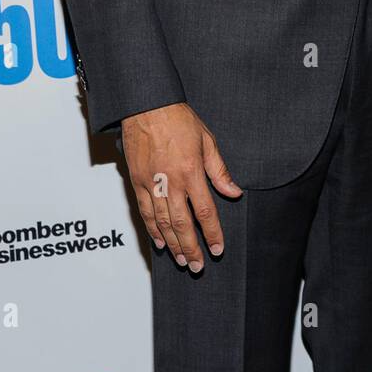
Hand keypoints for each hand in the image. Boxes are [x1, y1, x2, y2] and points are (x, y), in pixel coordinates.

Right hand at [121, 103, 242, 271]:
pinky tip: (160, 241)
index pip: (205, 211)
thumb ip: (220, 171)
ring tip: (181, 259)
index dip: (212, 233)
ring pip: (163, 222)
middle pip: (182, 223)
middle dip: (191, 248)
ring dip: (173, 244)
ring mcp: (151, 183)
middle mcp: (170, 181)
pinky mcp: (137, 181)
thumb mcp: (207, 140)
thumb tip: (234, 192)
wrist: (146, 106)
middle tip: (197, 266)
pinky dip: (153, 229)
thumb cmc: (178, 119)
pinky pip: (145, 212)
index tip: (217, 249)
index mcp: (191, 171)